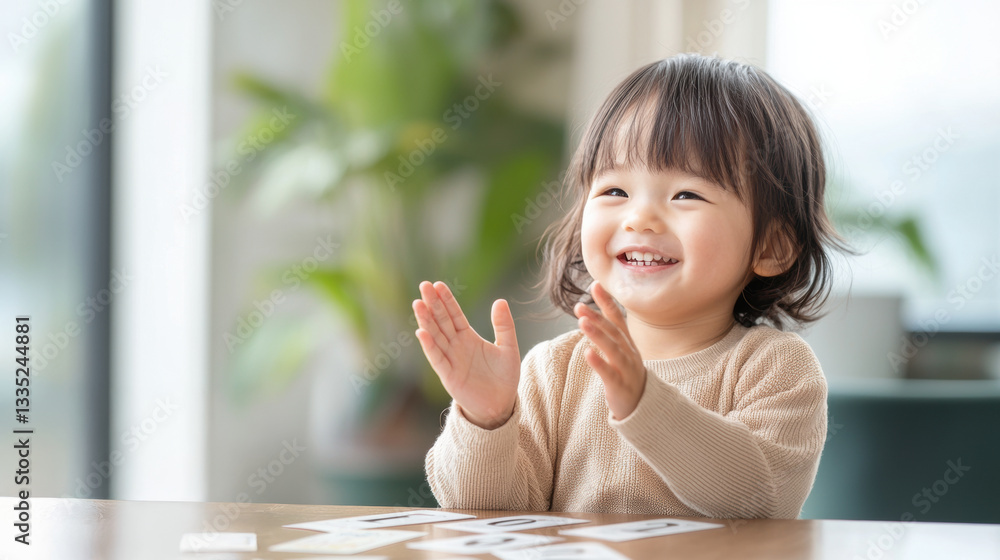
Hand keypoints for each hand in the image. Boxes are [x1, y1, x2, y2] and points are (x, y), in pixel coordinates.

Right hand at [413, 281, 519, 428]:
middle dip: (433, 304)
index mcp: (468, 337)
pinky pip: (437, 358)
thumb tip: (500, 301)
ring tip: (418, 304)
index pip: (454, 314)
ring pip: (436, 336)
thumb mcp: (508, 348)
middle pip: (442, 321)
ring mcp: (450, 360)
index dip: (446, 300)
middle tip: (423, 285)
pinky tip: (421, 332)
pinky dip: (429, 346)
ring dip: (426, 321)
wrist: (500, 405)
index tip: (438, 284)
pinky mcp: (448, 376)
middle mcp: (456, 346)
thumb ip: (504, 326)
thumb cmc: (504, 377)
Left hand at [574, 281, 645, 419]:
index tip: (595, 285)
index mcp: (627, 343)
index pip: (617, 319)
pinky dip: (599, 363)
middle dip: (597, 318)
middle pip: (613, 332)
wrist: (643, 406)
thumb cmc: (626, 374)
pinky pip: (609, 374)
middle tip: (579, 306)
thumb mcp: (620, 352)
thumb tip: (590, 311)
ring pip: (612, 350)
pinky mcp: (620, 387)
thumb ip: (608, 332)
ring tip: (582, 322)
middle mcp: (629, 353)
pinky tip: (587, 353)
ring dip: (597, 335)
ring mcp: (626, 369)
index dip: (607, 302)